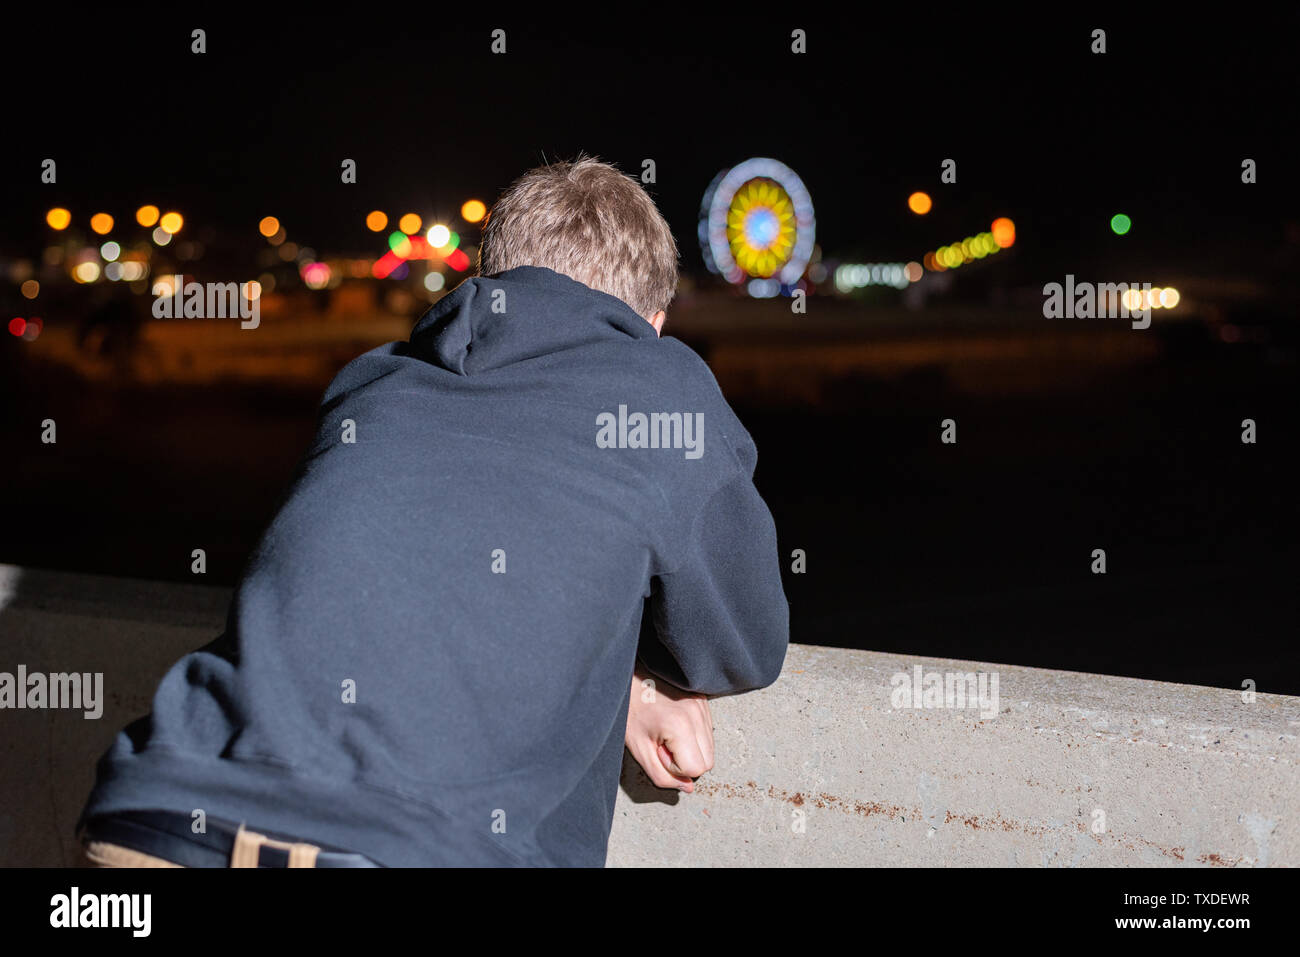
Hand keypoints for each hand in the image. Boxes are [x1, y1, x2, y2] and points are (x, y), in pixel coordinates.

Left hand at [624, 663, 713, 791]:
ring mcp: (702, 705)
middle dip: (687, 761)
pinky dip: (694, 735)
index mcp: (680, 726)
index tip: (660, 753)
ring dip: (691, 748)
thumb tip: (686, 786)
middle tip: (664, 745)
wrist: (629, 677)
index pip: (697, 769)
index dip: (676, 768)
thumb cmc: (630, 710)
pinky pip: (707, 730)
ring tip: (668, 734)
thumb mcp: (639, 750)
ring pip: (710, 747)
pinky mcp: (702, 699)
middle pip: (708, 761)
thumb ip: (662, 775)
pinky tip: (675, 726)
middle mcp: (696, 714)